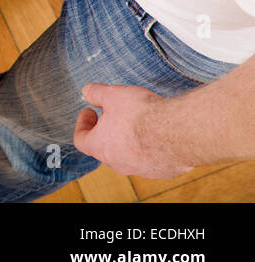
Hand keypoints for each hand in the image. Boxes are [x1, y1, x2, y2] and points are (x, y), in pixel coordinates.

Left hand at [72, 83, 190, 178]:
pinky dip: (150, 147)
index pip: (80, 140)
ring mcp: (142, 170)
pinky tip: (158, 131)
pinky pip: (151, 159)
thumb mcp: (112, 94)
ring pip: (128, 155)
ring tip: (137, 120)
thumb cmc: (142, 114)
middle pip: (105, 148)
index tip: (90, 111)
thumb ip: (95, 92)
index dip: (82, 124)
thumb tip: (86, 91)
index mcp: (100, 147)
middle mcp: (119, 163)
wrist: (179, 131)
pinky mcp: (163, 171)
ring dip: (128, 139)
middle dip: (106, 129)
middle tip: (113, 113)